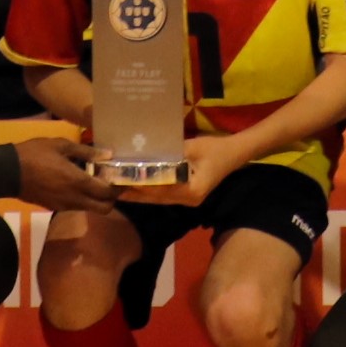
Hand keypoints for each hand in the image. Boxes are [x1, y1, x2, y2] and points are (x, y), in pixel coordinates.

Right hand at [10, 135, 119, 214]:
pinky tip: (77, 183)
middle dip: (112, 198)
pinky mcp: (54, 207)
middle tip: (110, 182)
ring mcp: (64, 206)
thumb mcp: (61, 145)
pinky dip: (83, 199)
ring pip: (90, 209)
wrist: (6, 172)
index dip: (118, 187)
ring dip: (97, 199)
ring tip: (93, 180)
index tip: (121, 177)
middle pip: (104, 208)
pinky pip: (76, 206)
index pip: (108, 193)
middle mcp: (75, 199)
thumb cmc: (34, 154)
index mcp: (78, 182)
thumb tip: (108, 155)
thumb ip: (86, 151)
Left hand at [120, 135, 238, 206]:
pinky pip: (163, 195)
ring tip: (117, 188)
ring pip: (158, 199)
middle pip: (156, 198)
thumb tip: (146, 154)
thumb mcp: (193, 147)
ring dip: (139, 194)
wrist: (234, 153)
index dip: (140, 185)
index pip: (159, 189)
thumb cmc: (215, 148)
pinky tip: (134, 187)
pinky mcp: (186, 195)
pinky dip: (148, 191)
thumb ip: (170, 154)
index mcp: (192, 190)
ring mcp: (188, 200)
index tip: (121, 180)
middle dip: (134, 193)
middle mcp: (189, 200)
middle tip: (111, 187)